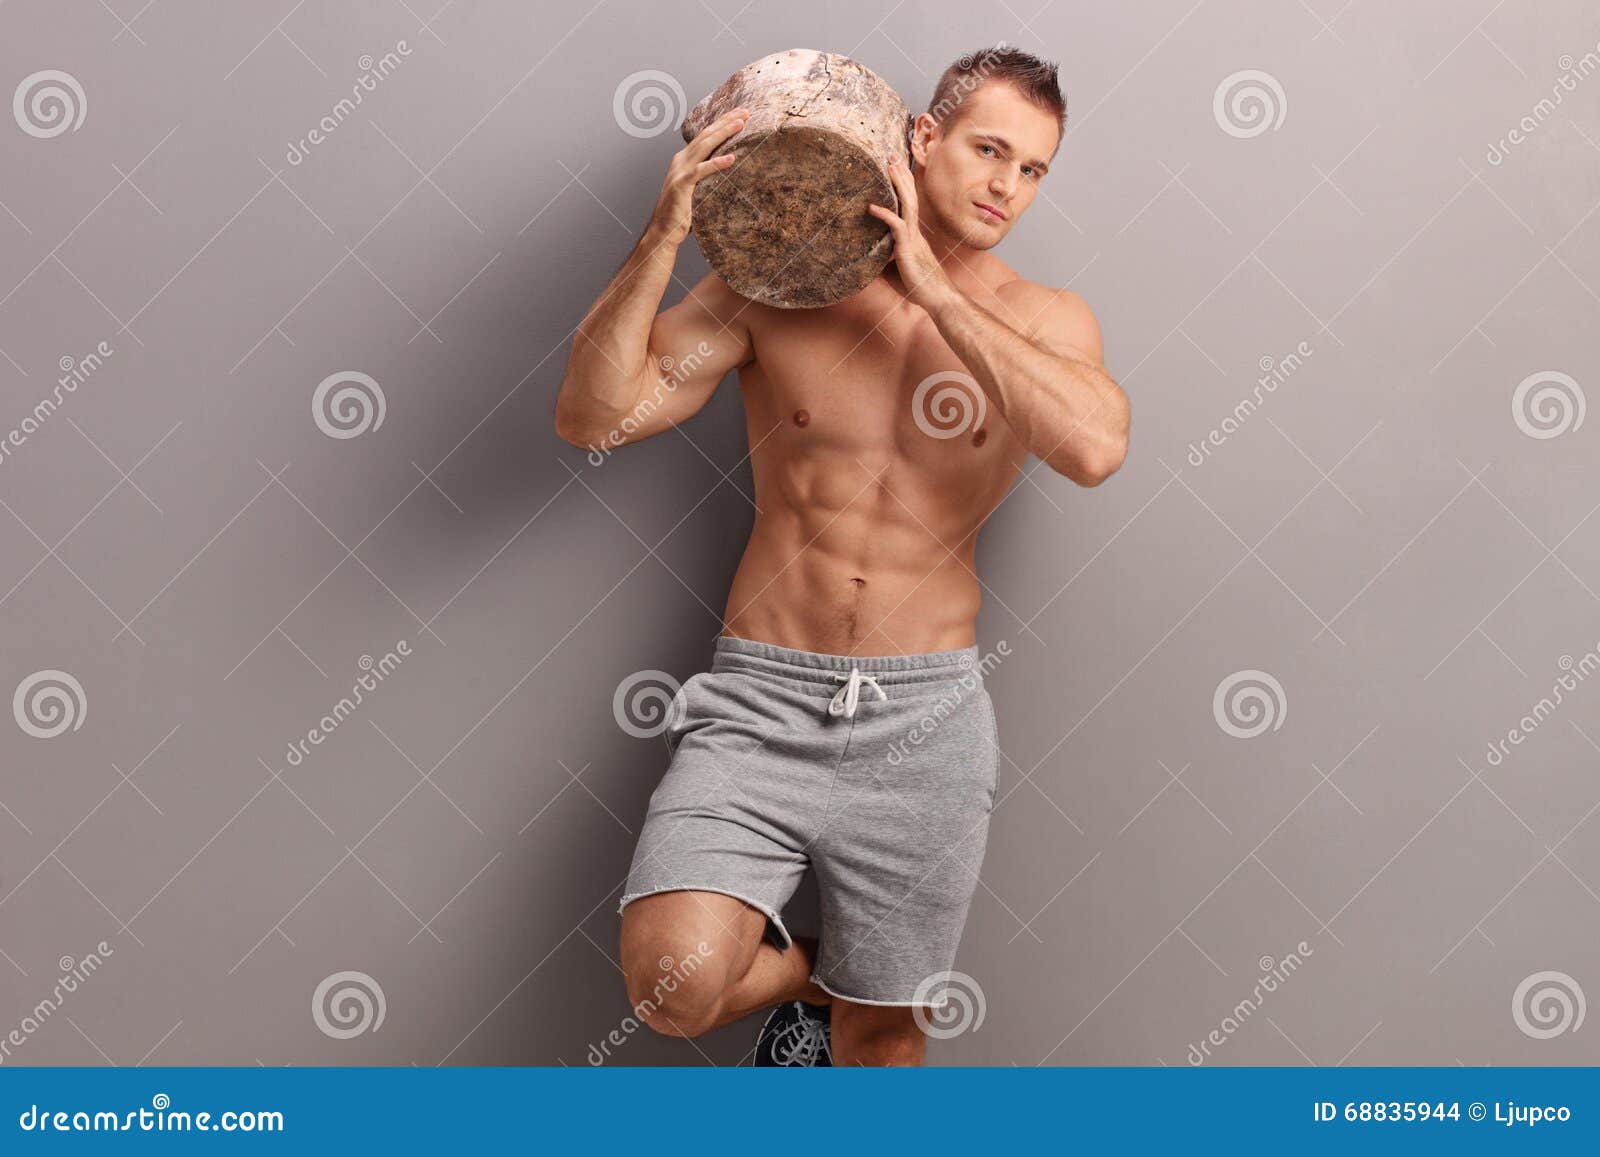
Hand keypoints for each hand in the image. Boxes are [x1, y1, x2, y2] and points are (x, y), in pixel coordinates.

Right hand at [650, 107, 747, 243]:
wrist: (663, 231)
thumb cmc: (682, 213)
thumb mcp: (697, 190)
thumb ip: (707, 178)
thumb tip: (729, 174)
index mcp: (684, 159)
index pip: (705, 136)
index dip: (721, 123)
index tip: (738, 114)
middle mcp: (681, 160)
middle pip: (706, 135)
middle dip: (726, 121)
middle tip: (745, 111)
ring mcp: (680, 170)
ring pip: (705, 146)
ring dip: (724, 133)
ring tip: (741, 124)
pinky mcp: (682, 184)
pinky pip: (701, 170)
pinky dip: (717, 163)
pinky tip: (732, 158)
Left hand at [867, 155, 953, 310]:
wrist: (939, 298)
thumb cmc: (922, 287)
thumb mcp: (901, 270)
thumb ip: (889, 260)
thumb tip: (874, 260)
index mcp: (915, 235)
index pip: (909, 204)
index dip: (904, 186)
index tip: (897, 169)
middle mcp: (915, 232)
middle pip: (909, 197)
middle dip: (901, 176)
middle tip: (892, 156)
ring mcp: (913, 239)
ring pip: (906, 205)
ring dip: (898, 184)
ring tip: (890, 165)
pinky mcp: (908, 249)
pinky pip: (896, 227)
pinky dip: (884, 214)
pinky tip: (871, 206)